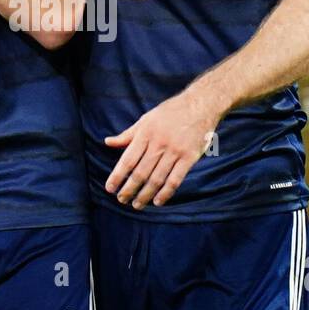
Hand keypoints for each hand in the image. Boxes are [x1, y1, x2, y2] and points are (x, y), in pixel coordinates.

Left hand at [105, 90, 223, 209]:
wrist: (200, 105)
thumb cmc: (170, 112)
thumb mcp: (146, 119)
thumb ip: (127, 134)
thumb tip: (107, 143)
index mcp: (145, 133)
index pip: (128, 160)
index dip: (117, 176)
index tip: (109, 188)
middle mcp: (159, 143)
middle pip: (141, 173)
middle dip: (129, 189)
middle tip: (122, 200)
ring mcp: (175, 151)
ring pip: (157, 179)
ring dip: (145, 195)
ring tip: (137, 204)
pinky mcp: (190, 157)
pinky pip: (176, 179)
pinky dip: (166, 193)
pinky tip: (157, 201)